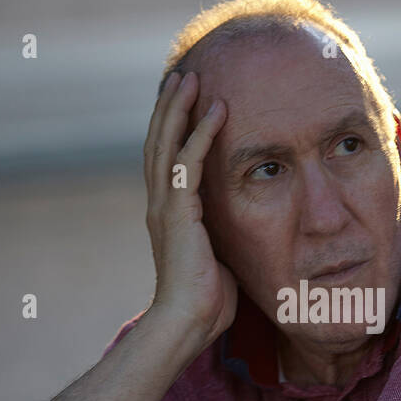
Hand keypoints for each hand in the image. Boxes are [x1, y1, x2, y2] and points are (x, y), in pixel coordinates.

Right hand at [142, 70, 235, 350]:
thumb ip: (222, 237)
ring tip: (192, 79)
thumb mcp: (218, 259)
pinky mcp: (178, 213)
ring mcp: (165, 207)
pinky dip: (202, 133)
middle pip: (159, 143)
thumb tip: (241, 231)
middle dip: (170, 108)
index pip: (166, 161)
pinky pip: (190, 163)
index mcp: (168, 215)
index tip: (185, 103)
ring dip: (180, 109)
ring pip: (168, 144)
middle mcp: (160, 205)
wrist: (186, 324)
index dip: (173, 130)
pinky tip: (217, 111)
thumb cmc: (206, 303)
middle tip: (183, 76)